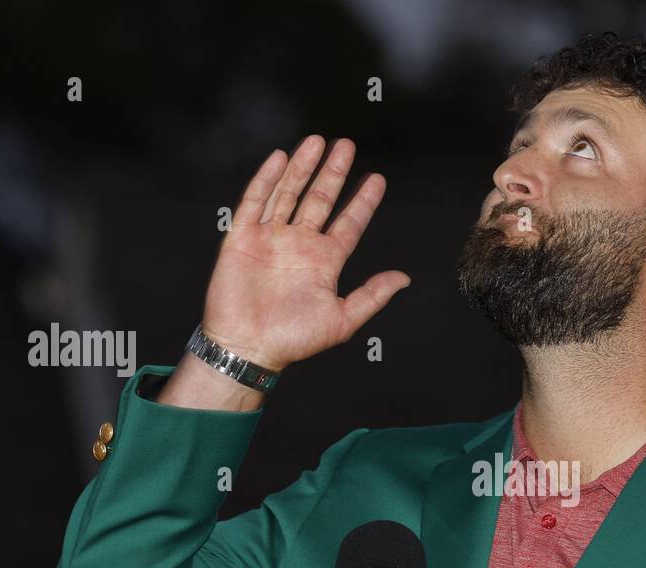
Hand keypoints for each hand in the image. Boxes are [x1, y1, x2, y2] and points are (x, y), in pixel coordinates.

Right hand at [200, 136, 409, 371]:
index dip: (362, 201)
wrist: (249, 348)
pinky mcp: (241, 238)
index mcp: (324, 262)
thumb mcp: (343, 320)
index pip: (348, 224)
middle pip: (319, 199)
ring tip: (317, 141)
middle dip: (333, 173)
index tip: (377, 179)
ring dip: (302, 167)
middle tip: (347, 145)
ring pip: (289, 193)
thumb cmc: (294, 340)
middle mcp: (299, 245)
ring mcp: (270, 238)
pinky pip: (255, 201)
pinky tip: (280, 157)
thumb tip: (404, 278)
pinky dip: (267, 179)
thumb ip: (372, 296)